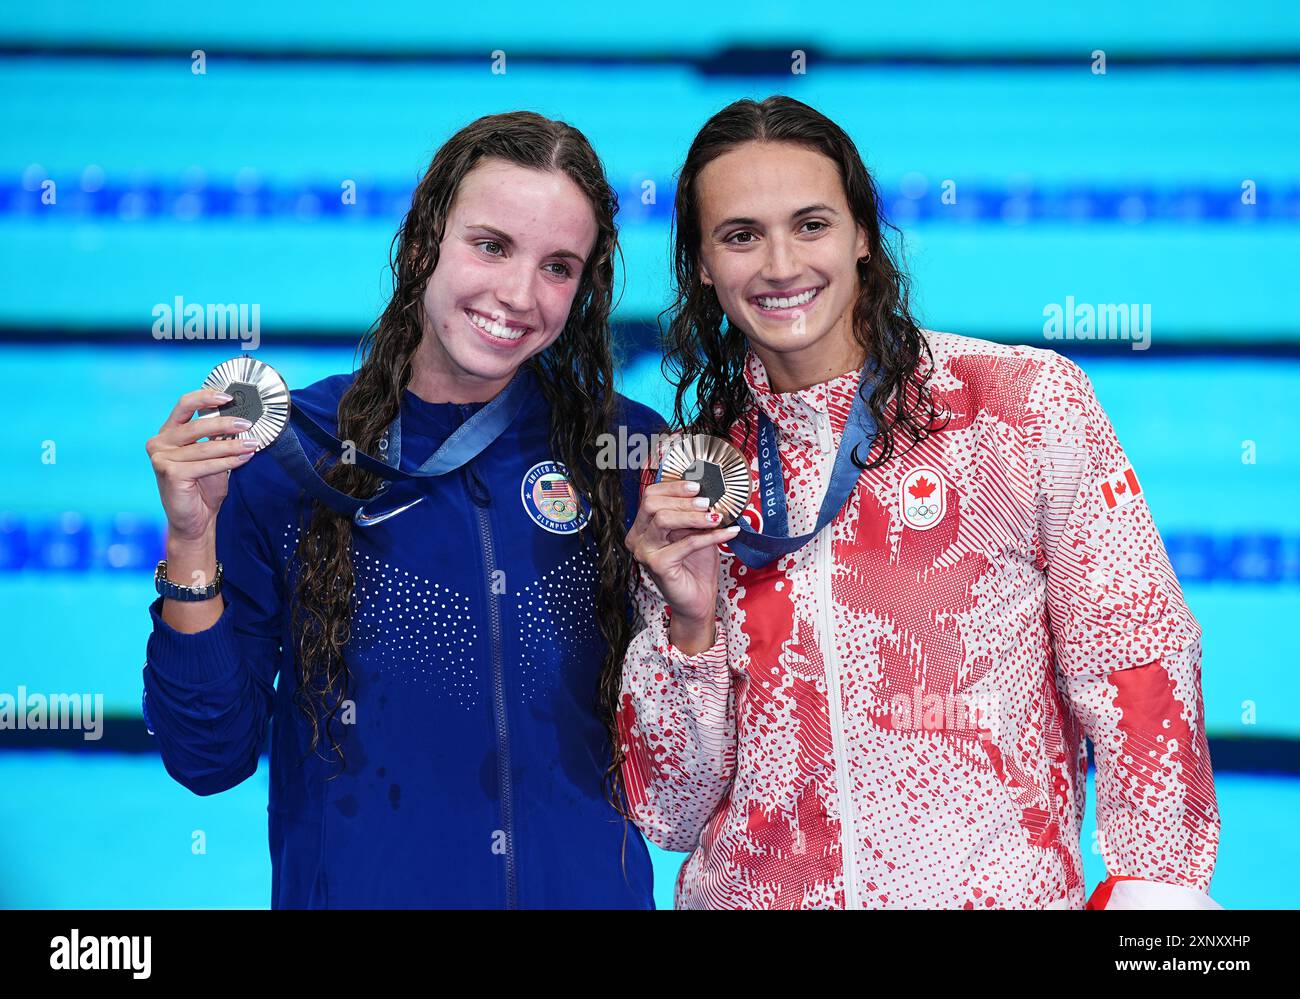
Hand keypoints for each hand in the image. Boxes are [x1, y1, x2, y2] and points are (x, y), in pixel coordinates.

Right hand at [146, 388, 260, 544]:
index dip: (205, 397)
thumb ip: (217, 437)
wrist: (196, 520)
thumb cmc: (204, 487)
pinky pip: (205, 464)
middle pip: (196, 425)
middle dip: (225, 423)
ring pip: (204, 447)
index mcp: (168, 433)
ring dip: (232, 446)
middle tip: (247, 424)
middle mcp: (159, 443)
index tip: (228, 396)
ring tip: (253, 444)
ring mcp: (161, 458)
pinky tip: (243, 459)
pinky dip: (228, 462)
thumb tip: (239, 419)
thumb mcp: (212, 456)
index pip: (184, 405)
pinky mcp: (169, 473)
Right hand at [625, 478, 739, 634]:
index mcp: (641, 527)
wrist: (698, 599)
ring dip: (694, 516)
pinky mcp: (658, 565)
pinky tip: (727, 533)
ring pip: (664, 519)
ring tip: (716, 516)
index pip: (649, 496)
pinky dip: (710, 536)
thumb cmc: (695, 565)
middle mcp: (637, 538)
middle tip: (707, 502)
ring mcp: (644, 552)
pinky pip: (686, 543)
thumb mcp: (693, 531)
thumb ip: (692, 514)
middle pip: (652, 504)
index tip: (697, 486)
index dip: (673, 487)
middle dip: (683, 500)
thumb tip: (706, 492)